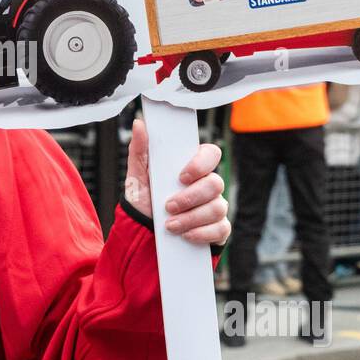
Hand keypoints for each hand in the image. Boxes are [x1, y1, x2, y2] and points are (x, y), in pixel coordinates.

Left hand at [124, 118, 230, 247]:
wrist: (143, 234)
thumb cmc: (144, 202)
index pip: (211, 154)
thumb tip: (139, 123)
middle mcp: (207, 185)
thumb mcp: (137, 176)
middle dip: (190, 197)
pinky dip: (202, 233)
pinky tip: (186, 236)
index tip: (181, 176)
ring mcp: (215, 206)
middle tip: (168, 206)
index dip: (200, 164)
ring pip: (217, 208)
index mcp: (193, 167)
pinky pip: (221, 229)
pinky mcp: (218, 229)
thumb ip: (139, 150)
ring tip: (170, 225)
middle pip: (216, 183)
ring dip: (191, 218)